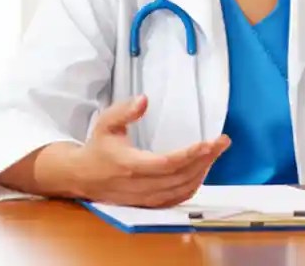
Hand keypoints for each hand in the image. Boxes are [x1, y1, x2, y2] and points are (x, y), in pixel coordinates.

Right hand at [50, 95, 230, 207]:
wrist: (82, 176)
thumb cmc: (97, 147)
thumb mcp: (106, 123)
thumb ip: (125, 111)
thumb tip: (144, 100)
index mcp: (130, 165)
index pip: (167, 163)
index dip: (190, 155)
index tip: (209, 143)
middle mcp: (140, 185)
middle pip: (180, 176)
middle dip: (205, 159)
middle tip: (222, 143)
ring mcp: (145, 198)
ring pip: (181, 189)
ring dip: (202, 172)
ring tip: (215, 153)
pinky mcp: (149, 203)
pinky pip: (177, 199)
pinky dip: (193, 186)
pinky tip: (202, 171)